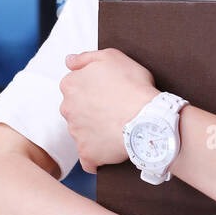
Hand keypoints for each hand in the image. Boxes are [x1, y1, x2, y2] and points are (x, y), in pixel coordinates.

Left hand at [58, 48, 157, 173]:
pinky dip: (97, 155)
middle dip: (89, 110)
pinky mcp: (87, 153)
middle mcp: (67, 109)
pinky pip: (88, 158)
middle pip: (75, 109)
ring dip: (95, 130)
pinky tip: (111, 149)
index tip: (107, 91)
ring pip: (82, 132)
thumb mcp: (112, 57)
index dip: (92, 88)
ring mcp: (76, 133)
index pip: (74, 86)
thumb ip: (85, 57)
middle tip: (113, 109)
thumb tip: (69, 61)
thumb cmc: (133, 86)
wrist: (148, 118)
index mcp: (70, 85)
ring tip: (117, 127)